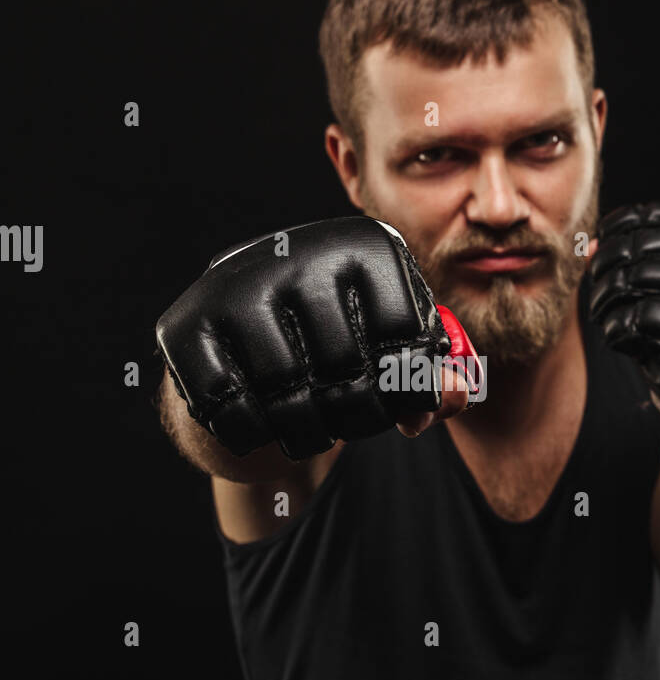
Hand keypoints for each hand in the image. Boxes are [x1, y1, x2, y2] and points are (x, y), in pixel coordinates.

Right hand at [156, 216, 479, 460]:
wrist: (242, 344)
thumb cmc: (335, 347)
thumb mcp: (393, 357)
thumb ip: (432, 379)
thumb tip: (451, 392)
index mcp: (363, 244)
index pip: (404, 335)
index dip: (407, 388)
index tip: (395, 398)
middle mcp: (298, 250)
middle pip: (348, 368)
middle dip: (357, 417)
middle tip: (351, 422)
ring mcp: (237, 285)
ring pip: (289, 393)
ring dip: (307, 432)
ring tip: (312, 428)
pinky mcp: (187, 326)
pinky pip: (235, 409)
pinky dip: (255, 435)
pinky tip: (263, 424)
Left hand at [586, 202, 659, 409]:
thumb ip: (633, 254)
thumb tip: (588, 247)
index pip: (646, 215)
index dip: (612, 231)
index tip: (597, 254)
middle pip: (632, 246)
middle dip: (601, 269)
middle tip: (595, 292)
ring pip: (627, 280)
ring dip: (602, 301)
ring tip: (599, 315)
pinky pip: (634, 317)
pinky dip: (615, 328)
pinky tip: (618, 336)